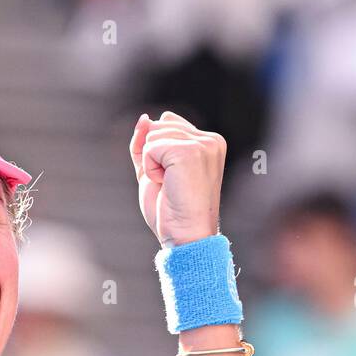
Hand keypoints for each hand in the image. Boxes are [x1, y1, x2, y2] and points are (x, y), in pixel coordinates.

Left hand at [129, 111, 226, 246]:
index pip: (166, 123)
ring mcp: (203, 144)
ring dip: (151, 164)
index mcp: (208, 143)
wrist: (185, 237)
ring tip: (170, 185)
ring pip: (153, 135)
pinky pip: (151, 146)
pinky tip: (167, 184)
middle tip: (170, 185)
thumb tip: (144, 118)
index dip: (155, 152)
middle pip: (158, 126)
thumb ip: (146, 144)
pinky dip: (150, 169)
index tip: (172, 179)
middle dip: (152, 157)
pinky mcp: (191, 151)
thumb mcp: (153, 171)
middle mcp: (210, 140)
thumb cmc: (172, 211)